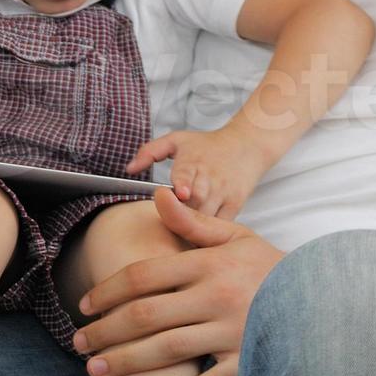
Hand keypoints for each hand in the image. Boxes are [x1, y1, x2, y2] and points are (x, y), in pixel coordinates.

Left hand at [71, 191, 282, 375]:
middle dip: (106, 330)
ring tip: (95, 370)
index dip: (109, 291)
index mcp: (208, 265)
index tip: (86, 305)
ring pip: (166, 349)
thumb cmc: (273, 268)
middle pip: (145, 315)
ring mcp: (232, 332)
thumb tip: (159, 196)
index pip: (143, 276)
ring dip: (126, 361)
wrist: (328, 298)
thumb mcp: (237, 238)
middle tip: (78, 341)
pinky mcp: (250, 361)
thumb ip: (193, 224)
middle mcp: (215, 297)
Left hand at [123, 126, 269, 221]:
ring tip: (177, 233)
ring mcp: (224, 193)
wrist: (246, 146)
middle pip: (196, 202)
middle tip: (167, 222)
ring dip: (192, 226)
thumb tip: (129, 169)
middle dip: (181, 214)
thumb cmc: (206, 145)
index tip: (179, 193)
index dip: (182, 185)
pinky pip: (221, 224)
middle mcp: (210, 178)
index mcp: (193, 161)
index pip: (186, 175)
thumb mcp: (177, 140)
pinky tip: (195, 235)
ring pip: (208, 216)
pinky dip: (208, 232)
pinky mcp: (235, 204)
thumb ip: (150, 151)